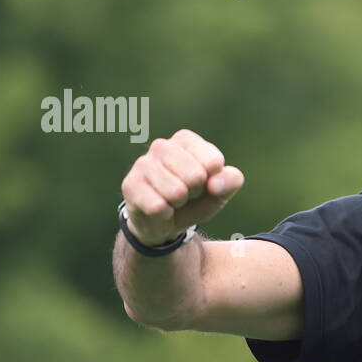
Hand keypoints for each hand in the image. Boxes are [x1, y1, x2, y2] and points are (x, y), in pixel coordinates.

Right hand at [120, 129, 243, 245]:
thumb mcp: (221, 190)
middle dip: (196, 192)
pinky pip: (158, 206)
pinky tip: (159, 208)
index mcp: (186, 140)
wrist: (167, 221)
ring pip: (176, 192)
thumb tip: (215, 183)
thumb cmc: (196, 198)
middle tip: (187, 193)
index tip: (205, 182)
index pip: (213, 162)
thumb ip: (231, 181)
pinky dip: (165, 214)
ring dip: (179, 203)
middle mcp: (162, 146)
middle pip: (195, 176)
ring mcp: (143, 164)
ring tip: (173, 200)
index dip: (214, 181)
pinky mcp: (130, 185)